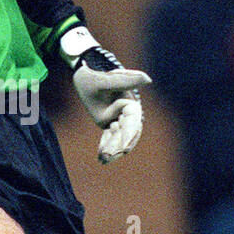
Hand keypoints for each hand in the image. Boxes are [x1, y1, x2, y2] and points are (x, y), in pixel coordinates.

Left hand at [60, 27, 150, 162]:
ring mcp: (118, 118)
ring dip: (113, 149)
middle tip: (110, 157)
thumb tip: (147, 80)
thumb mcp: (107, 78)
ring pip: (119, 137)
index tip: (123, 147)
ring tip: (104, 159)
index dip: (129, 135)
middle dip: (120, 146)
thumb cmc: (96, 75)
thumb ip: (126, 80)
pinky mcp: (108, 122)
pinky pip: (109, 136)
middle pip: (128, 133)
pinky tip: (100, 157)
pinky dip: (106, 145)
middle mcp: (126, 112)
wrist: (85, 74)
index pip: (132, 121)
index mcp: (130, 102)